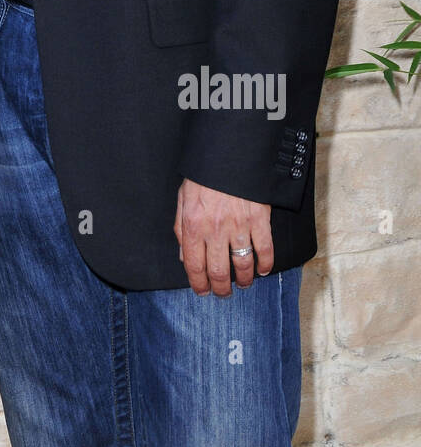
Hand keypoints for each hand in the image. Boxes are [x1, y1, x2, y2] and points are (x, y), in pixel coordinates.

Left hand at [174, 179, 272, 295]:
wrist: (228, 153)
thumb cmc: (204, 176)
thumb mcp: (183, 199)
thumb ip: (181, 229)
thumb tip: (184, 256)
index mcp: (194, 225)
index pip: (194, 265)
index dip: (198, 283)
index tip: (202, 291)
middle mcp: (215, 229)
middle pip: (218, 271)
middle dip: (220, 288)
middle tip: (223, 293)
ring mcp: (239, 225)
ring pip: (242, 265)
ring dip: (243, 280)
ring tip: (242, 285)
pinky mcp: (259, 219)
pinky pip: (265, 249)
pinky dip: (265, 264)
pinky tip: (262, 270)